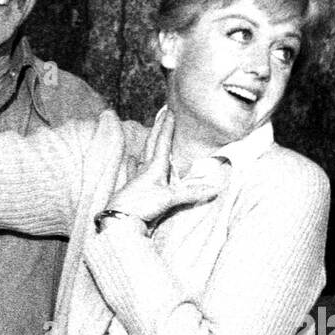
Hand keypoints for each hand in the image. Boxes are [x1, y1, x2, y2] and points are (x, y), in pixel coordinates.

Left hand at [106, 110, 225, 228]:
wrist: (120, 222)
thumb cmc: (142, 206)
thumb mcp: (169, 199)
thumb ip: (190, 193)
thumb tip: (214, 189)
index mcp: (154, 167)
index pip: (162, 143)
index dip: (167, 127)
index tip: (170, 112)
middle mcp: (144, 170)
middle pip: (151, 145)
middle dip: (158, 128)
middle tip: (161, 114)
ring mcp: (136, 180)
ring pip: (143, 156)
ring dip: (148, 144)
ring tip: (149, 133)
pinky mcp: (131, 191)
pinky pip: (133, 172)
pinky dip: (134, 164)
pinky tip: (131, 160)